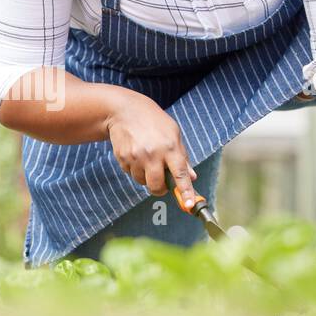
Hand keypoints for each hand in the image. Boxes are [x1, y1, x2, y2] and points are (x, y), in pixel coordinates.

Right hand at [103, 91, 197, 205]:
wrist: (124, 110)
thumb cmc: (153, 121)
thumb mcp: (173, 134)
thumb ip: (182, 157)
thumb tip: (192, 177)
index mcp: (170, 147)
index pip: (180, 174)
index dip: (186, 191)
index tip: (190, 205)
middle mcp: (153, 153)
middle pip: (156, 186)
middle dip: (160, 189)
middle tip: (161, 182)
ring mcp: (136, 156)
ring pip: (142, 181)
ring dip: (145, 176)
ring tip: (146, 158)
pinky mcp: (122, 157)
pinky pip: (130, 174)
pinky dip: (134, 169)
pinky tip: (135, 153)